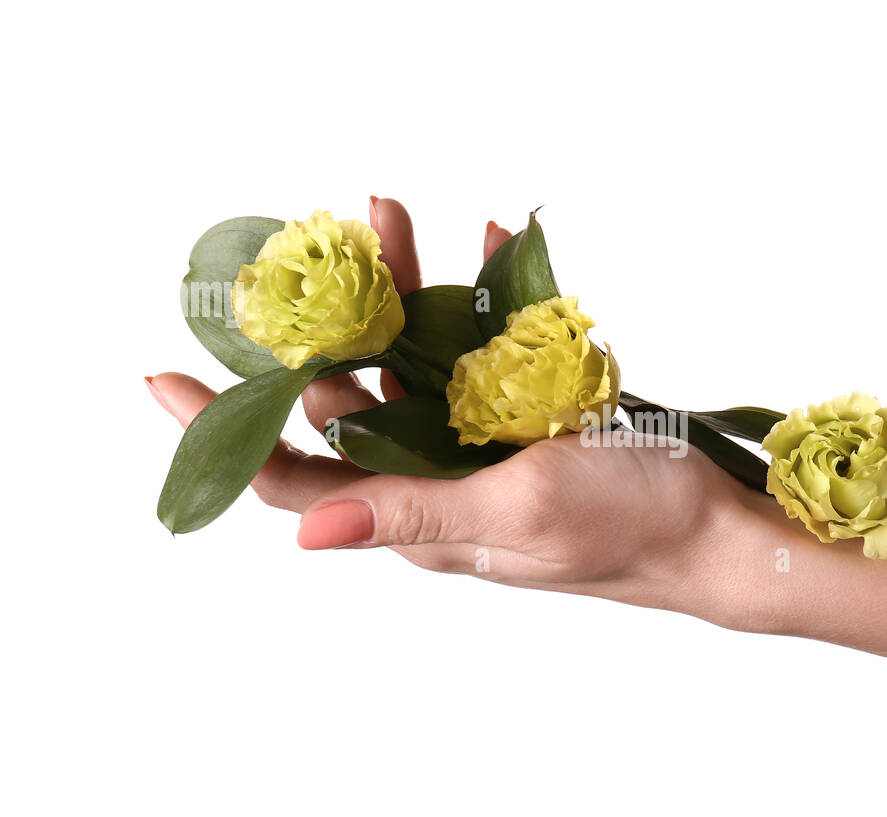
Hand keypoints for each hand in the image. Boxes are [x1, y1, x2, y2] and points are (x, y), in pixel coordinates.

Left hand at [148, 199, 756, 606]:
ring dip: (406, 289)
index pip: (298, 479)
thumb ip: (415, 510)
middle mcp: (439, 482)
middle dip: (334, 316)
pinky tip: (493, 245)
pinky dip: (483, 298)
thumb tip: (305, 530)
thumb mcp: (519, 513)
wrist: (722, 529)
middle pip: (356, 397)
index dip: (230, 433)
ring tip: (399, 216)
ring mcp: (483, 448)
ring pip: (416, 363)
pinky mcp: (528, 419)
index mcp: (422, 517)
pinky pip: (485, 353)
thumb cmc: (633, 527)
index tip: (164, 379)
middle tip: (339, 229)